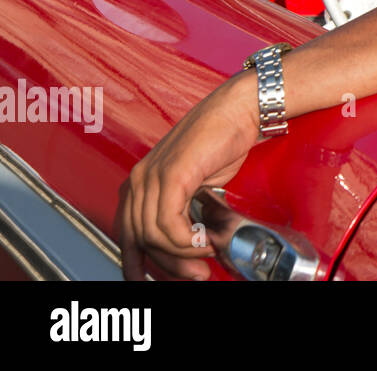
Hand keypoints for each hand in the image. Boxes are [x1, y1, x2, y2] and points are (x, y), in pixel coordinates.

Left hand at [117, 73, 259, 279]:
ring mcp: (153, 176)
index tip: (144, 279)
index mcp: (141, 180)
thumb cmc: (222, 141)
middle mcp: (140, 178)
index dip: (134, 260)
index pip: (126, 231)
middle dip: (169, 263)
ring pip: (154, 234)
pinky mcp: (172, 175)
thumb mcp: (196, 182)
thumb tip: (190, 245)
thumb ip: (184, 209)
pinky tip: (207, 237)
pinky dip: (189, 239)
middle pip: (141, 238)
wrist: (238, 110)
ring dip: (185, 251)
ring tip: (209, 250)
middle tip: (197, 272)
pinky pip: (170, 224)